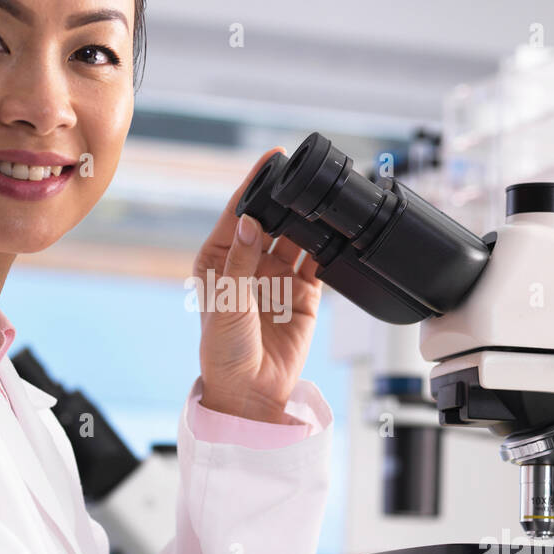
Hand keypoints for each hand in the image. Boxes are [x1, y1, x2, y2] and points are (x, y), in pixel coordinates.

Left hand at [192, 146, 322, 423]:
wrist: (250, 393)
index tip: (272, 160)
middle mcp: (248, 264)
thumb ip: (240, 261)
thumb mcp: (226, 301)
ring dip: (308, 221)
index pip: (238, 213)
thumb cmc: (223, 351)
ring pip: (297, 237)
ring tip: (323, 201)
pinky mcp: (304, 294)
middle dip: (287, 199)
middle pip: (272, 220)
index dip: (254, 186)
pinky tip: (335, 232)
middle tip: (305, 177)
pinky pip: (318, 262)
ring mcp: (277, 277)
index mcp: (219, 260)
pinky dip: (327, 247)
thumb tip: (249, 220)